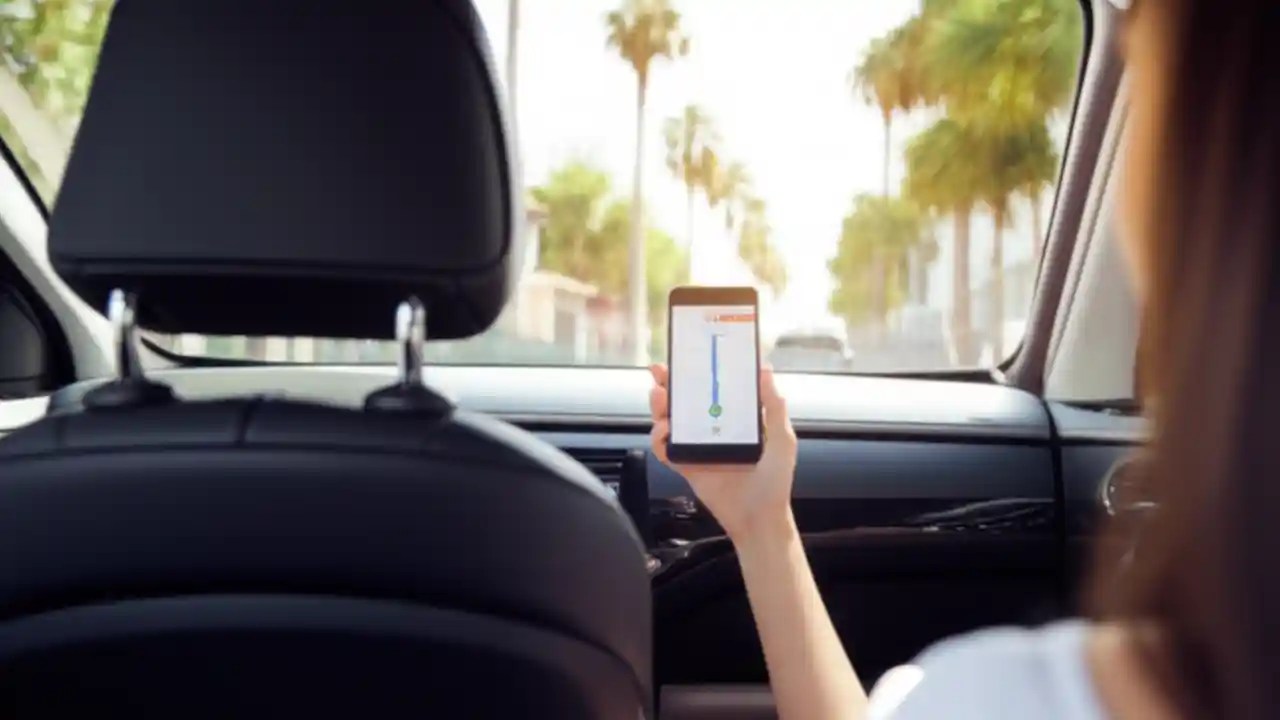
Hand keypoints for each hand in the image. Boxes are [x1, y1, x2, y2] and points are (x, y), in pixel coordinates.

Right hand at [648, 363, 798, 542]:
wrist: (759, 519)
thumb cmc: (774, 480)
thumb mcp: (781, 438)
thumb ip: (773, 406)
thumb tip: (766, 370)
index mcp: (734, 419)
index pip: (712, 390)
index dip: (697, 374)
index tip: (688, 357)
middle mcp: (712, 430)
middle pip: (684, 402)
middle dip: (669, 386)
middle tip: (659, 373)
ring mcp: (697, 448)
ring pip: (670, 422)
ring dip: (659, 409)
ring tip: (659, 400)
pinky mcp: (686, 466)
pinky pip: (665, 450)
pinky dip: (658, 440)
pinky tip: (664, 433)